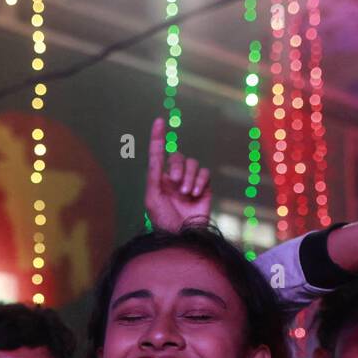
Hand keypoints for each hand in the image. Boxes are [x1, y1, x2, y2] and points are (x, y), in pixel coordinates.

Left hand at [144, 118, 211, 232]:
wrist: (184, 236)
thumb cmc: (164, 221)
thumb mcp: (153, 198)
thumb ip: (154, 174)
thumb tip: (157, 153)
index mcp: (159, 180)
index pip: (158, 154)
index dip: (158, 137)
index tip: (158, 121)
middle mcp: (174, 179)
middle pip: (178, 157)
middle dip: (177, 167)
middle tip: (176, 183)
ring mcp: (190, 183)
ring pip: (193, 164)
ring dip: (189, 177)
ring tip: (186, 194)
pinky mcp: (204, 189)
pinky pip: (205, 173)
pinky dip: (200, 181)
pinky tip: (195, 194)